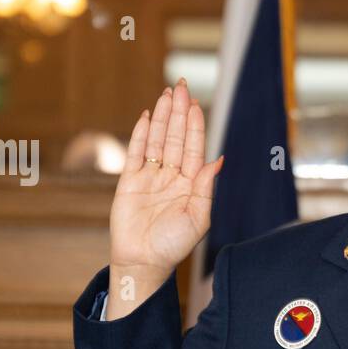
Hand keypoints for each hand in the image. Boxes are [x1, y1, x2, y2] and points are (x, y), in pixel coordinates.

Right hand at [107, 80, 223, 317]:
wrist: (143, 262)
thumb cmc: (173, 245)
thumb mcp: (198, 218)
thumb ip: (205, 188)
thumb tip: (218, 160)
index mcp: (190, 184)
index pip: (194, 148)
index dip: (195, 125)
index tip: (195, 104)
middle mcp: (171, 176)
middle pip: (176, 138)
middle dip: (179, 112)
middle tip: (181, 86)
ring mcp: (150, 177)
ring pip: (158, 140)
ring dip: (162, 117)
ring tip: (166, 94)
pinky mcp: (129, 181)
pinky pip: (136, 152)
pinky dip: (141, 134)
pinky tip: (147, 116)